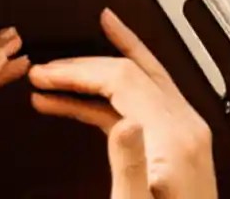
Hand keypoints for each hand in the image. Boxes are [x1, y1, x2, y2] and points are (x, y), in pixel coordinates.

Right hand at [29, 9, 216, 198]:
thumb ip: (130, 164)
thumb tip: (122, 121)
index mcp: (175, 136)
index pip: (122, 77)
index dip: (78, 70)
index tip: (45, 73)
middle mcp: (185, 127)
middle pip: (130, 72)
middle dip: (82, 65)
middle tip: (45, 68)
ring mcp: (183, 136)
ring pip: (135, 84)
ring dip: (91, 78)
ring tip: (54, 79)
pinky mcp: (174, 149)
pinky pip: (135, 109)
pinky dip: (102, 103)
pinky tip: (74, 108)